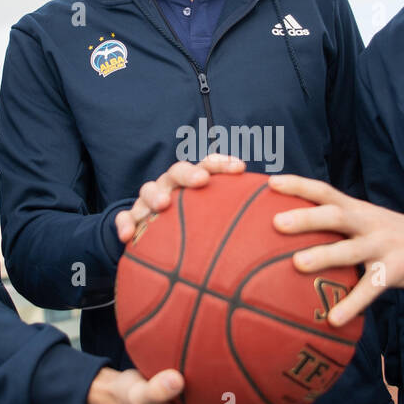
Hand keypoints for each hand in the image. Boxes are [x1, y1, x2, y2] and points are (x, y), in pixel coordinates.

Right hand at [116, 154, 245, 244]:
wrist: (154, 240)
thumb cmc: (195, 228)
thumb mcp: (216, 222)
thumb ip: (239, 221)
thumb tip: (279, 235)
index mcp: (194, 182)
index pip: (209, 165)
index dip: (222, 164)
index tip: (240, 168)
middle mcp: (171, 186)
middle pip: (178, 171)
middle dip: (190, 174)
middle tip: (202, 181)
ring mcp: (149, 201)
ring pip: (148, 190)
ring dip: (156, 195)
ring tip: (163, 205)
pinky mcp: (131, 219)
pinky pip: (124, 218)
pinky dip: (124, 224)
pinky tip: (128, 236)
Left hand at [269, 173, 403, 326]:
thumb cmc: (391, 237)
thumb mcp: (366, 222)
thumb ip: (336, 225)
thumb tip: (291, 237)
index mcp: (357, 209)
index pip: (325, 191)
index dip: (299, 185)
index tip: (271, 183)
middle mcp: (369, 222)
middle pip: (335, 214)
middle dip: (306, 217)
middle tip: (276, 222)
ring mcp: (384, 244)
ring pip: (351, 249)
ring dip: (324, 255)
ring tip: (297, 264)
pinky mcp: (397, 269)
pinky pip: (371, 288)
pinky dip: (352, 304)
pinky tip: (334, 320)